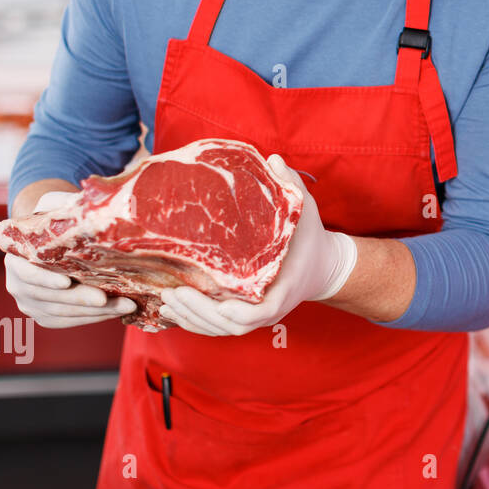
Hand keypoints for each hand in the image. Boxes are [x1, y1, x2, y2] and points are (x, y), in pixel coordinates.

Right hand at [3, 191, 136, 328]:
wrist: (56, 237)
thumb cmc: (58, 217)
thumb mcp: (58, 204)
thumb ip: (67, 203)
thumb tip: (93, 203)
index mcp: (15, 256)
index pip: (27, 272)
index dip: (46, 279)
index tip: (68, 282)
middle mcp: (17, 283)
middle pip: (47, 297)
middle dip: (79, 299)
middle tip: (108, 298)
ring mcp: (30, 302)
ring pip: (60, 312)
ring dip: (93, 312)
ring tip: (126, 306)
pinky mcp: (45, 314)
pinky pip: (67, 321)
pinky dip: (92, 318)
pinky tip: (116, 312)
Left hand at [158, 153, 357, 336]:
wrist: (321, 267)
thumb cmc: (311, 239)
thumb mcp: (305, 210)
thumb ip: (291, 186)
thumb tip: (273, 159)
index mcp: (284, 288)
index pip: (261, 313)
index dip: (238, 314)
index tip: (220, 303)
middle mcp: (269, 308)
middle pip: (231, 325)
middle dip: (200, 313)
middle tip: (173, 293)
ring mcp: (256, 315)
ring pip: (220, 330)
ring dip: (192, 319)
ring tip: (167, 300)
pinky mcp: (245, 314)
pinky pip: (217, 327)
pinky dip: (195, 322)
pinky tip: (174, 309)